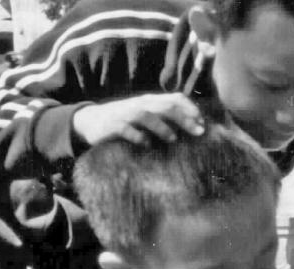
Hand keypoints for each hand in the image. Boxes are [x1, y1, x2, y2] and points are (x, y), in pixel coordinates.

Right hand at [72, 93, 205, 145]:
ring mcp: (125, 114)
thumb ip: (163, 116)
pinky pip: (127, 130)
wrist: (90, 122)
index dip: (190, 108)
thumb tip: (190, 126)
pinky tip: (146, 145)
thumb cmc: (124, 120)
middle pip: (165, 106)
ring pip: (147, 115)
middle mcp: (139, 104)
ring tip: (174, 139)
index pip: (175, 98)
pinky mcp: (113, 126)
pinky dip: (138, 137)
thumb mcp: (144, 114)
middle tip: (198, 132)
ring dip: (162, 127)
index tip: (203, 123)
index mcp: (150, 101)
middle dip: (184, 118)